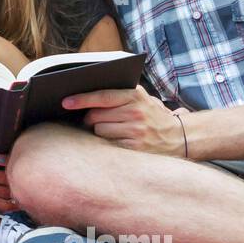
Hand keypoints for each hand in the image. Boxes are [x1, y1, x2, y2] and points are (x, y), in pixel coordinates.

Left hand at [63, 85, 185, 155]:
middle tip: (91, 120)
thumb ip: (119, 94)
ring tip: (112, 130)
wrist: (178, 137)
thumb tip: (87, 95)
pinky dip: (107, 142)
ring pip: (99, 130)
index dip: (81, 99)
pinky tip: (116, 139)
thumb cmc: (151, 116)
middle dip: (89, 118)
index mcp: (135, 96)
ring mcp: (135, 131)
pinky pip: (107, 144)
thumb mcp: (141, 98)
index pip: (102, 96)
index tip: (65, 102)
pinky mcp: (134, 148)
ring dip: (99, 131)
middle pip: (95, 116)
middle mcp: (135, 112)